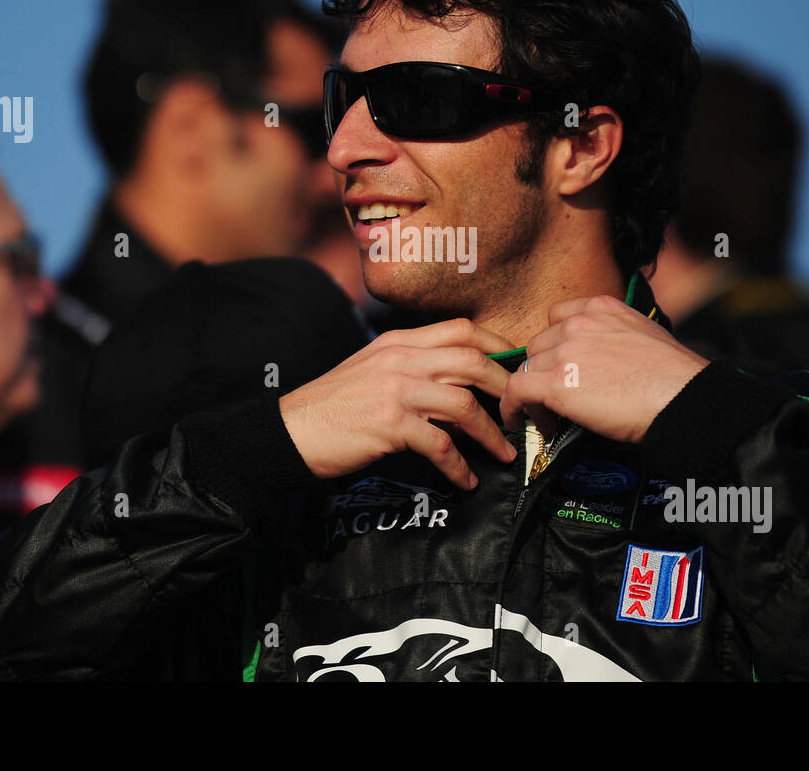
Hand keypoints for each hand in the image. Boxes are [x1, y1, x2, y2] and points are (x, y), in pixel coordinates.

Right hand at [278, 318, 518, 489]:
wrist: (289, 432)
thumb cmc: (332, 406)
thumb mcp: (372, 370)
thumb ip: (413, 371)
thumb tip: (459, 395)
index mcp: (398, 341)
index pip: (460, 328)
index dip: (496, 343)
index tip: (515, 366)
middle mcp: (400, 358)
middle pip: (472, 360)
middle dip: (505, 387)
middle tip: (519, 411)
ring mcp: (394, 390)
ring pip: (463, 403)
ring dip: (490, 433)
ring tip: (503, 454)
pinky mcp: (389, 424)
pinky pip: (439, 444)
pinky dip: (458, 465)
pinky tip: (465, 479)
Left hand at [499, 295, 710, 444]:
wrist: (682, 398)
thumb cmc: (675, 378)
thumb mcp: (644, 336)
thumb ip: (614, 339)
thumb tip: (603, 364)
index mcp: (602, 308)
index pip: (558, 317)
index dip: (555, 345)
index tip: (559, 365)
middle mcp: (579, 323)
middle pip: (539, 346)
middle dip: (544, 371)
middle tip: (556, 398)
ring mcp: (566, 351)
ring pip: (527, 370)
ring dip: (534, 394)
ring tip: (549, 417)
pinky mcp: (556, 382)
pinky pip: (515, 390)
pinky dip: (511, 407)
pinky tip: (516, 421)